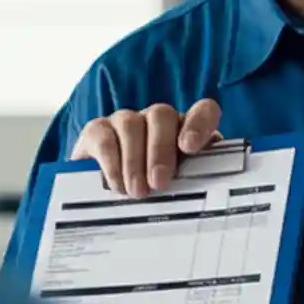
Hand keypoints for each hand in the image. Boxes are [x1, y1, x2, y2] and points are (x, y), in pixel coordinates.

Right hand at [70, 99, 221, 197]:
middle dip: (160, 149)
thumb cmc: (153, 190)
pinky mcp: (97, 130)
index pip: (203, 112)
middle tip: (158, 182)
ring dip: (134, 161)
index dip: (199, 123)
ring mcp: (125, 120)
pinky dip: (111, 163)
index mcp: (185, 129)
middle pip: (161, 115)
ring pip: (131, 124)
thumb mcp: (177, 187)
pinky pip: (103, 137)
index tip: (189, 147)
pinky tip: (117, 184)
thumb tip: (206, 191)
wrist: (104, 190)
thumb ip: (193, 181)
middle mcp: (156, 119)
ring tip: (137, 192)